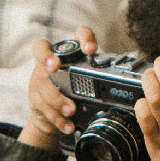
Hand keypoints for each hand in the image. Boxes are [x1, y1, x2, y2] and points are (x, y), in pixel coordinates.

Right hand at [19, 28, 98, 150]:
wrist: (53, 115)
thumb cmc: (75, 93)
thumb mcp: (88, 85)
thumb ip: (99, 82)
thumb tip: (125, 88)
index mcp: (71, 53)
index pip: (78, 35)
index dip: (84, 37)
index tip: (91, 50)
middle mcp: (51, 61)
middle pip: (43, 51)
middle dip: (48, 57)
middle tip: (55, 67)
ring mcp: (39, 78)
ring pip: (43, 83)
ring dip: (57, 98)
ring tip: (71, 110)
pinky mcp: (35, 97)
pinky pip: (43, 106)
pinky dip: (57, 118)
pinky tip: (67, 125)